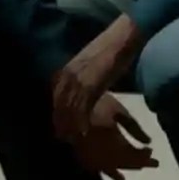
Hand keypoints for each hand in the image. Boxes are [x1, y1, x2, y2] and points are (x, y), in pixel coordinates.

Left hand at [52, 15, 143, 140]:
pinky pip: (82, 108)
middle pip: (59, 105)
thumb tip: (83, 86)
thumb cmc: (111, 48)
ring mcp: (78, 80)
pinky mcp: (90, 85)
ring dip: (69, 126)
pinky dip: (82, 122)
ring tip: (72, 140)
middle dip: (60, 122)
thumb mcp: (91, 63)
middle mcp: (68, 75)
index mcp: (68, 70)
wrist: (121, 39)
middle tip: (62, 138)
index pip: (56, 96)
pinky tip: (84, 132)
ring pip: (68, 109)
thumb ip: (83, 74)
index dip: (56, 112)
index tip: (57, 125)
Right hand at [70, 93, 159, 179]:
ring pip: (112, 168)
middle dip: (139, 163)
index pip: (134, 154)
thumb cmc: (98, 104)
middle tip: (152, 164)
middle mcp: (106, 154)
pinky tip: (113, 174)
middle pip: (125, 163)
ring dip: (123, 169)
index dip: (144, 155)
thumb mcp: (120, 112)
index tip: (152, 152)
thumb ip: (134, 128)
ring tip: (131, 174)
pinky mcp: (83, 156)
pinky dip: (108, 172)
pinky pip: (97, 169)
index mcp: (116, 142)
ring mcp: (94, 156)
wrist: (71, 105)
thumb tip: (148, 142)